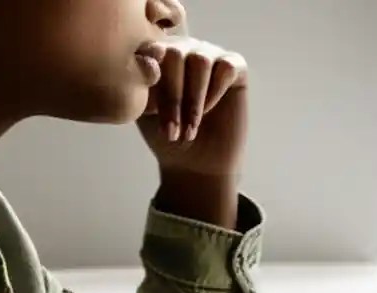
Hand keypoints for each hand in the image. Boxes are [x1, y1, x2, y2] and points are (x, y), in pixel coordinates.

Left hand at [139, 37, 248, 178]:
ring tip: (189, 131)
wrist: (195, 162)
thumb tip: (150, 63)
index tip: (148, 110)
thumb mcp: (143, 109)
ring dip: (192, 101)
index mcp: (157, 52)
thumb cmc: (165, 135)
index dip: (149, 76)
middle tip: (170, 132)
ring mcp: (210, 53)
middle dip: (171, 97)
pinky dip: (214, 94)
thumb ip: (140, 82)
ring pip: (200, 61)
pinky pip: (225, 69)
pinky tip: (207, 114)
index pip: (150, 49)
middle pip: (175, 54)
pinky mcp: (235, 66)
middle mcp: (183, 47)